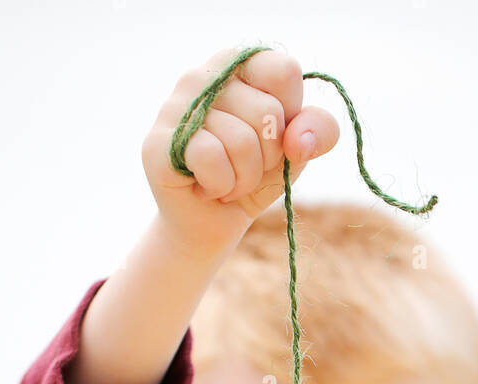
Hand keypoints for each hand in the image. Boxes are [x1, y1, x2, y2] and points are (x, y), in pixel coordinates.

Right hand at [142, 46, 339, 259]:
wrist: (212, 225)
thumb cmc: (253, 176)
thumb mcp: (296, 151)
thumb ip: (319, 131)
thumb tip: (298, 140)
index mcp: (237, 64)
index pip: (284, 72)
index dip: (289, 117)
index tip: (271, 135)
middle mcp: (202, 75)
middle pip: (267, 113)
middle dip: (267, 158)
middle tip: (243, 167)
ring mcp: (175, 106)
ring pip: (240, 141)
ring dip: (243, 179)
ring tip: (226, 181)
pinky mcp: (158, 142)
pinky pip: (210, 158)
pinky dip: (220, 185)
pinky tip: (205, 187)